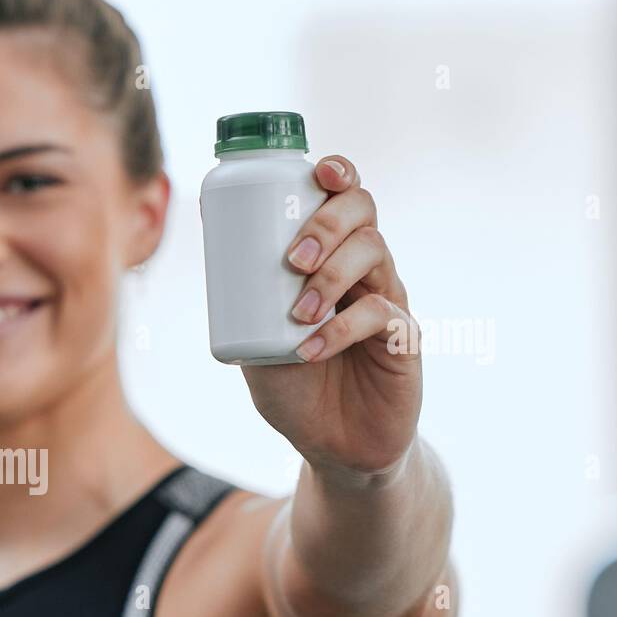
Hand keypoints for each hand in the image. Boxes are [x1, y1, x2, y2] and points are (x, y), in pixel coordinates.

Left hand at [240, 155, 421, 477]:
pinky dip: (340, 329)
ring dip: (332, 274)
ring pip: (376, 253)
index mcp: (331, 260)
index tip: (317, 170)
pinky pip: (381, 316)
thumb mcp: (254, 344)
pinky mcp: (403, 340)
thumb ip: (241, 303)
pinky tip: (311, 349)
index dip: (338, 174)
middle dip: (328, 222)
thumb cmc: (294, 390)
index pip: (343, 199)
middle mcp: (364, 272)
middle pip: (364, 212)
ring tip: (298, 312)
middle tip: (294, 259)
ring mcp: (388, 301)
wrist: (331, 446)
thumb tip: (214, 249)